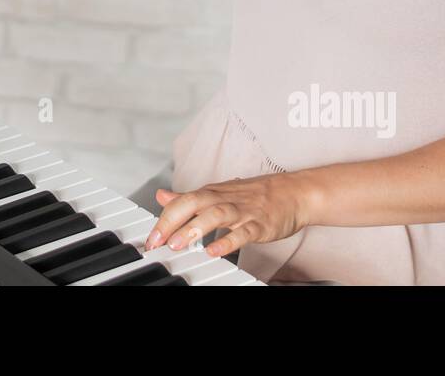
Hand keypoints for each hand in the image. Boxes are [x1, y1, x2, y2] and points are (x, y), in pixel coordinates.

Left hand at [144, 173, 311, 258]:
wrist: (295, 193)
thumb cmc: (256, 195)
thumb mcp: (219, 193)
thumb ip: (189, 198)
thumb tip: (162, 196)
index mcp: (213, 193)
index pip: (182, 201)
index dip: (163, 218)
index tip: (150, 238)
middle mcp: (225, 199)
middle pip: (193, 203)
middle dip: (171, 221)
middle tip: (156, 241)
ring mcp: (243, 211)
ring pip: (216, 215)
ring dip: (194, 229)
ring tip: (177, 244)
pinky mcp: (260, 224)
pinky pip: (243, 232)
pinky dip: (228, 242)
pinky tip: (214, 251)